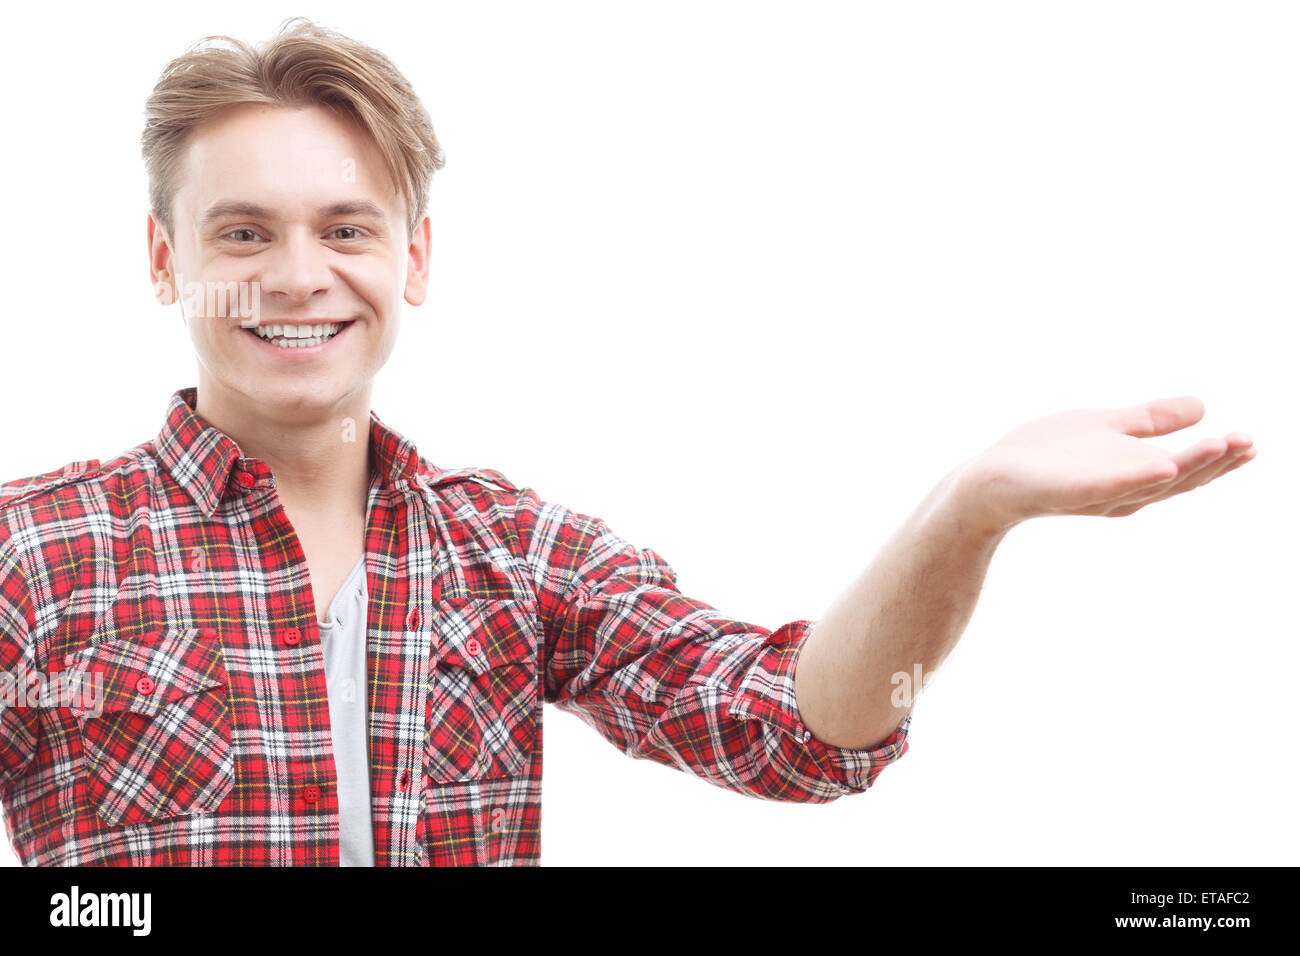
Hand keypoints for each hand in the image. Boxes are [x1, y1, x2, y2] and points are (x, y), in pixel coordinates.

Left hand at [954, 395, 1256, 531]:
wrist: (989, 478)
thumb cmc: (1045, 456)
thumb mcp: (1107, 427)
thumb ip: (1151, 420)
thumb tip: (1203, 405)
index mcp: (1134, 477)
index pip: (1185, 470)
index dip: (1219, 459)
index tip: (1251, 443)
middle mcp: (1121, 492)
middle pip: (1177, 479)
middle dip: (1214, 462)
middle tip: (1247, 442)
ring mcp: (1094, 493)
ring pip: (1149, 481)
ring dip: (1187, 465)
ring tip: (1221, 444)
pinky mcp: (1066, 491)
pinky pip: (1104, 486)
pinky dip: (1133, 477)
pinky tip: (1159, 465)